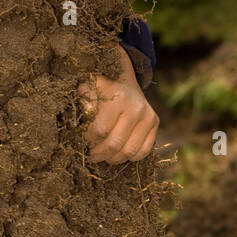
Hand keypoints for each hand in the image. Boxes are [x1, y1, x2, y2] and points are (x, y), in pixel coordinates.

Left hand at [78, 45, 158, 163]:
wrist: (122, 77)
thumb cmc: (100, 87)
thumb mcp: (87, 89)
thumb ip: (83, 105)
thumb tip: (81, 125)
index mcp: (118, 98)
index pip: (99, 131)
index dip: (88, 140)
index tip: (82, 141)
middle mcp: (136, 107)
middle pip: (114, 144)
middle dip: (98, 154)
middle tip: (90, 155)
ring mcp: (148, 116)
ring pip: (129, 152)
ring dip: (112, 159)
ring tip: (102, 156)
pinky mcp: (154, 122)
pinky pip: (143, 151)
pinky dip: (129, 157)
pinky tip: (118, 153)